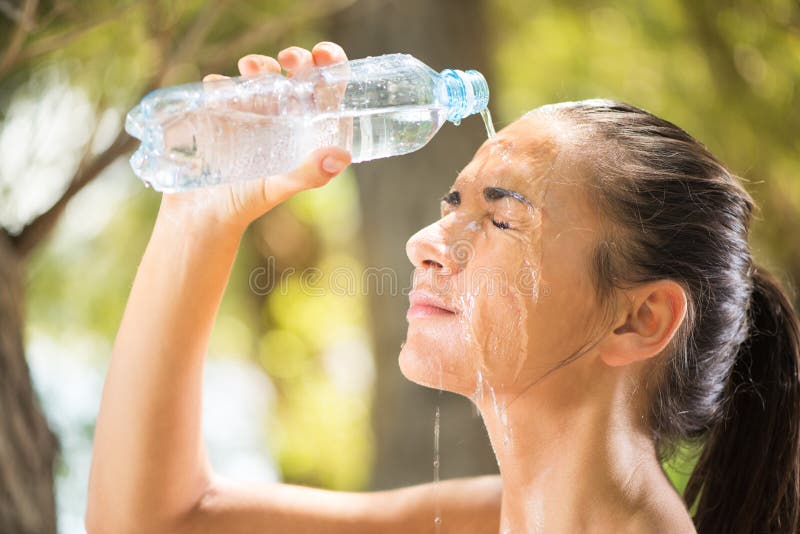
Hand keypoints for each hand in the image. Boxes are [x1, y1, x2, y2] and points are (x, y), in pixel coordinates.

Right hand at [160, 42, 351, 233]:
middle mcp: (284, 112)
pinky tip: (218, 89)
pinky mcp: (219, 109)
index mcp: (308, 126)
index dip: (331, 64)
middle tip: (290, 59)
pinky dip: (220, 82)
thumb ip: (310, 174)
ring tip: (252, 68)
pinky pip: (220, 85)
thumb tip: (340, 156)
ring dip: (259, 63)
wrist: (204, 212)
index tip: (322, 54)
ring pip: (260, 72)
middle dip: (297, 57)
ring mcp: (252, 108)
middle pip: (297, 72)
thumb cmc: (251, 200)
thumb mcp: (281, 187)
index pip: (328, 87)